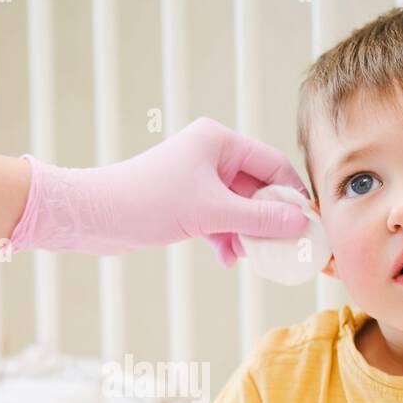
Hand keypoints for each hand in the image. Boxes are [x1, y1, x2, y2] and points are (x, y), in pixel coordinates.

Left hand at [7, 116, 311, 267]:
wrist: (94, 216)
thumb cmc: (148, 202)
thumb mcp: (211, 213)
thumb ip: (259, 218)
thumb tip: (300, 223)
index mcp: (219, 141)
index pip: (273, 164)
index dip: (293, 195)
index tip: (308, 224)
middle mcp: (210, 155)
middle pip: (258, 188)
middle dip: (269, 220)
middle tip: (286, 248)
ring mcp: (197, 180)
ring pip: (239, 208)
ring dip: (247, 234)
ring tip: (252, 257)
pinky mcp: (184, 203)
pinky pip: (218, 220)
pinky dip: (225, 239)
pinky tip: (227, 260)